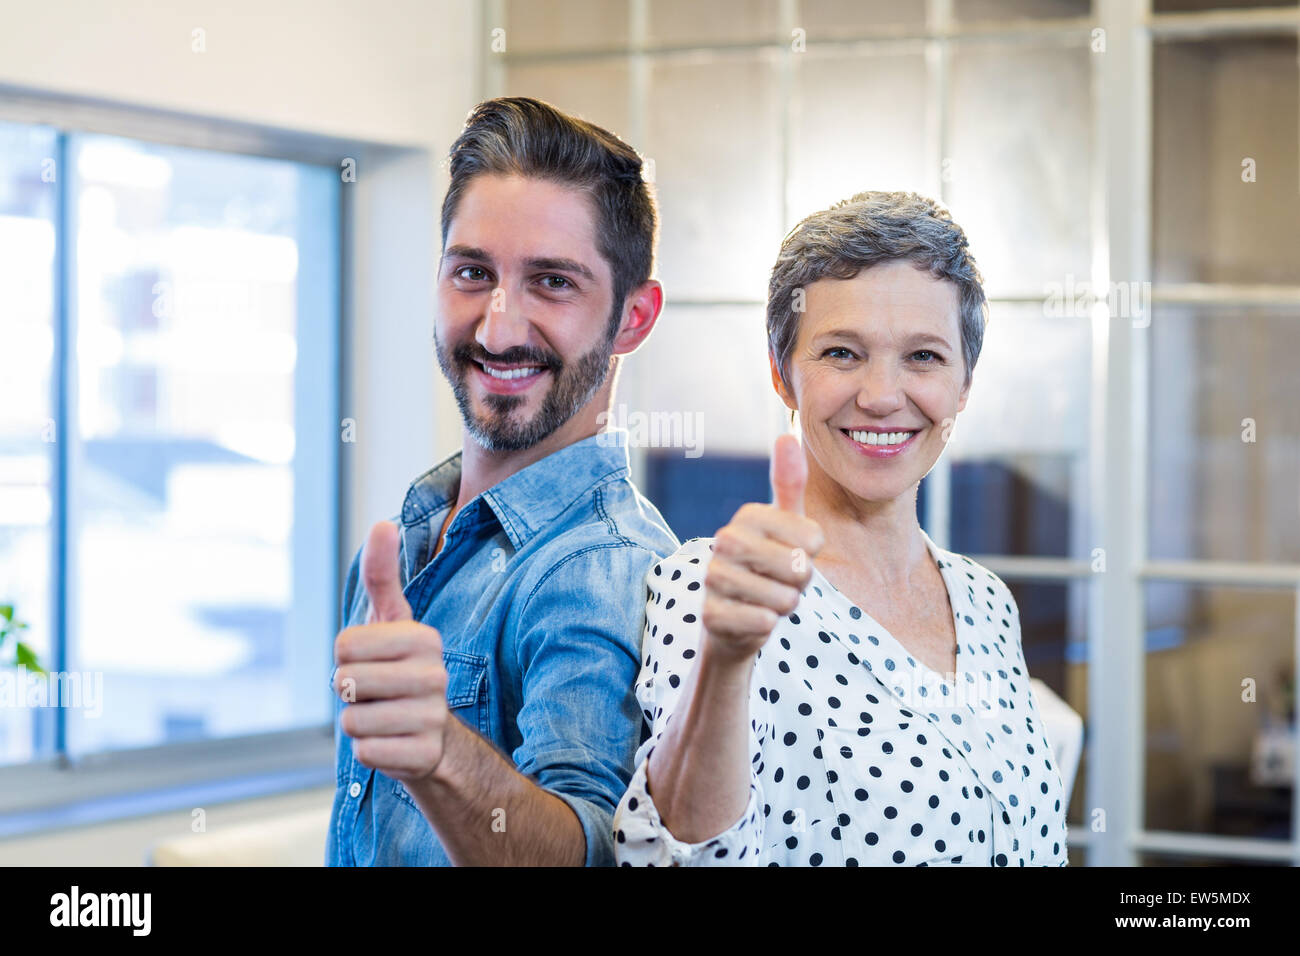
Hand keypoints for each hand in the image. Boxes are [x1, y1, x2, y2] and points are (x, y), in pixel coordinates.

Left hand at [333, 521, 449, 783]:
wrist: (433, 737)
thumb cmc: (401, 670)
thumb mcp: (391, 622)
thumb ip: (383, 575)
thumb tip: (383, 523)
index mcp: (425, 638)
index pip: (343, 646)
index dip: (345, 658)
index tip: (371, 662)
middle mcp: (435, 675)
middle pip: (346, 683)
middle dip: (349, 692)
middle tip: (376, 693)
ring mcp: (432, 716)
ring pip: (352, 720)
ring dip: (358, 723)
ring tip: (384, 717)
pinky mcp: (424, 756)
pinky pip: (365, 753)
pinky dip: (369, 751)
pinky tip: (392, 742)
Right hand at [701, 432, 824, 662]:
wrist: (733, 620)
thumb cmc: (767, 566)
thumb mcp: (785, 525)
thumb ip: (790, 483)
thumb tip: (787, 435)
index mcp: (748, 515)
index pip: (813, 540)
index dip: (812, 556)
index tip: (790, 554)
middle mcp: (725, 540)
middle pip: (799, 567)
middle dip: (800, 583)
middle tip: (780, 580)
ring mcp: (714, 578)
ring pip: (784, 599)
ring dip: (784, 606)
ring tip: (765, 599)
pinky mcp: (711, 615)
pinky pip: (763, 623)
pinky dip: (767, 625)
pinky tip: (751, 618)